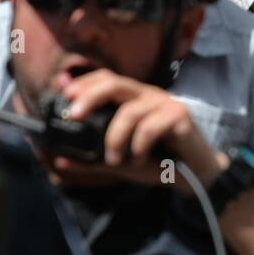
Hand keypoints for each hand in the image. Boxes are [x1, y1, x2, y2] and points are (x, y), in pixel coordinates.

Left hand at [56, 70, 224, 189]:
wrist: (194, 175)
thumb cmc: (158, 163)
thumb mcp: (119, 162)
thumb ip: (92, 159)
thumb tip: (59, 160)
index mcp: (133, 100)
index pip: (106, 79)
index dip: (84, 84)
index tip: (65, 97)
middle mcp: (148, 96)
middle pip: (114, 83)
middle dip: (90, 97)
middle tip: (74, 114)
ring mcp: (165, 104)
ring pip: (130, 112)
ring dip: (115, 139)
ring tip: (115, 160)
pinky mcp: (180, 116)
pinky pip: (150, 127)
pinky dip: (139, 146)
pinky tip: (141, 159)